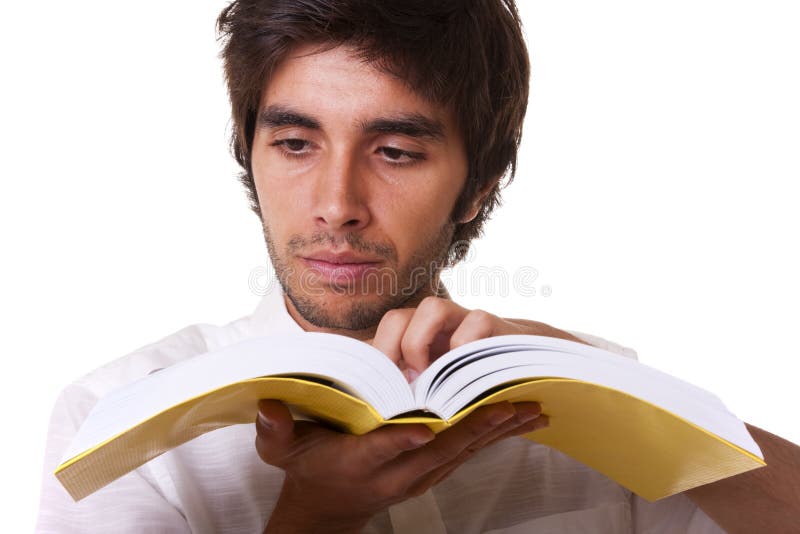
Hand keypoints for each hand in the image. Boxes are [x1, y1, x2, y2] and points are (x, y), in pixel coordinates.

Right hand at [257, 398, 547, 532]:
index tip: (427, 424)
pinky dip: (493, 436)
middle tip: (510, 404)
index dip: (402, 437)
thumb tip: (268, 406)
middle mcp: (395, 473)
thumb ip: (275, 431)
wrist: (328, 508)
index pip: (381, 449)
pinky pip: (467, 453)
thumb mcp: (281, 451)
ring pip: (462, 451)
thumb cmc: (308, 467)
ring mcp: (417, 476)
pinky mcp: (431, 472)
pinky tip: (520, 421)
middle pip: (439, 450)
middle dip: (475, 428)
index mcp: (358, 462)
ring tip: (531, 410)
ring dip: (496, 431)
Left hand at [370, 295, 585, 378]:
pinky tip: (463, 375)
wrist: (528, 362)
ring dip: (421, 343)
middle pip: (396, 317)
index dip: (374, 358)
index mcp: (417, 335)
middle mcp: (436, 324)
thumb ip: (412, 387)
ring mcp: (465, 320)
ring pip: (432, 307)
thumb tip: (378, 405)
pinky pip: (476, 322)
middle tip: (397, 385)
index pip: (382, 335)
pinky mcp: (495, 325)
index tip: (376, 392)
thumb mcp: (438, 386)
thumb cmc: (474, 380)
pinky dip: (465, 347)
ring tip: (426, 377)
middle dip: (389, 350)